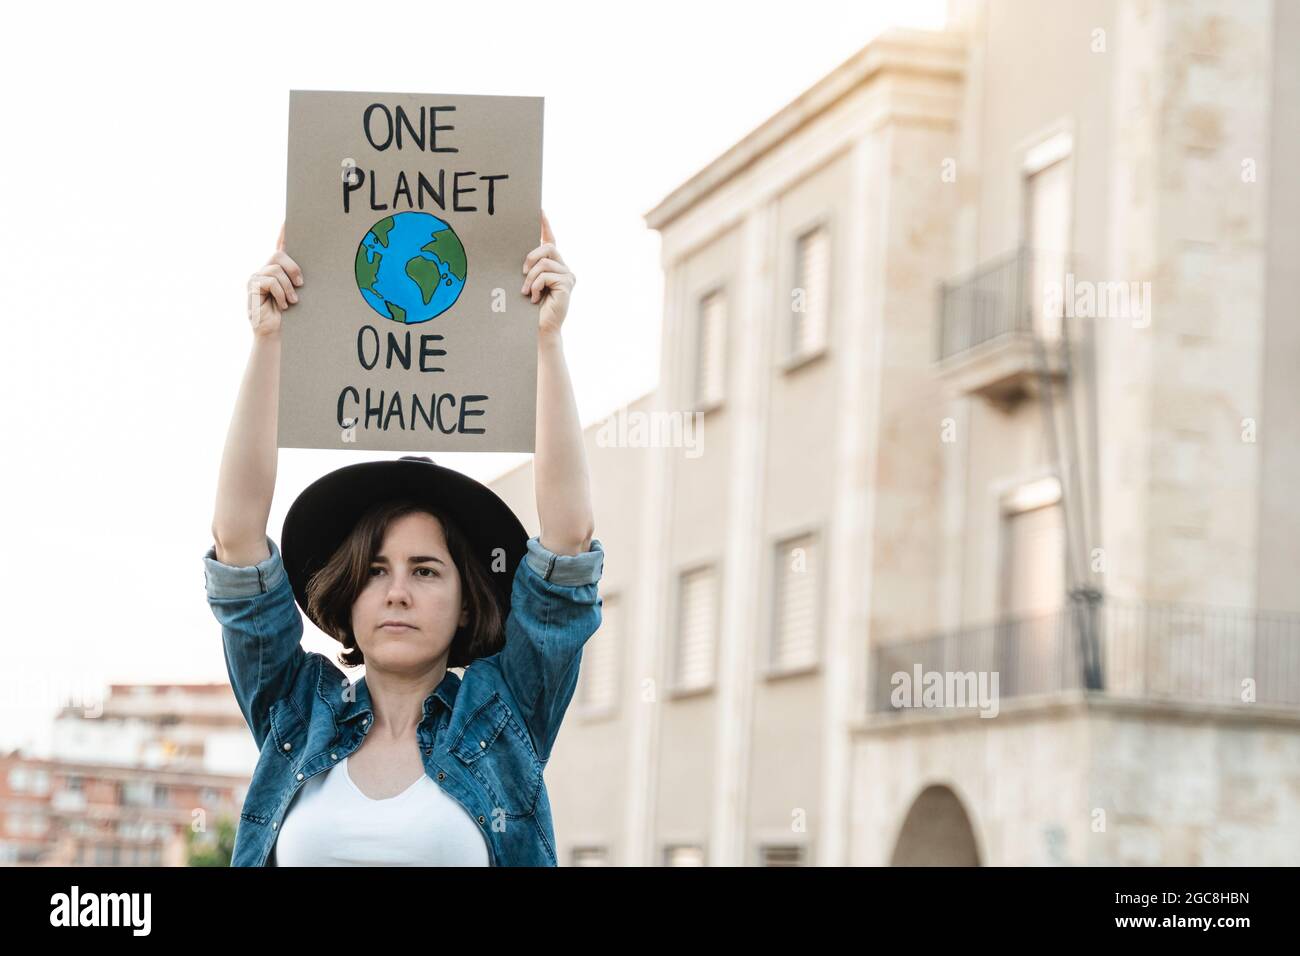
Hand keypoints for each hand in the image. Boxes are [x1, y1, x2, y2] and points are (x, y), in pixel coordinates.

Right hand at [247, 221, 303, 337]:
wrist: (275, 333)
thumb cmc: (290, 316)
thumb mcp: (297, 294)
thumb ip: (298, 280)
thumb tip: (308, 273)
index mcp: (278, 270)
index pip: (280, 246)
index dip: (284, 232)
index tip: (289, 218)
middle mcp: (265, 270)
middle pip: (279, 255)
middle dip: (293, 268)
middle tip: (301, 284)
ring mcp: (257, 277)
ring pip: (276, 270)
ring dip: (288, 288)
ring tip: (291, 302)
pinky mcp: (252, 286)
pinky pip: (270, 282)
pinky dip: (280, 294)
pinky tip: (282, 304)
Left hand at [521, 209, 575, 336]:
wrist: (539, 329)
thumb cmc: (529, 308)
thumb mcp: (527, 282)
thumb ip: (527, 267)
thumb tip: (518, 256)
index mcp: (552, 265)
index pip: (550, 239)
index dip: (545, 224)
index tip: (538, 208)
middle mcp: (563, 267)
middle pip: (548, 247)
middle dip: (531, 256)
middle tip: (522, 272)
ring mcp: (567, 275)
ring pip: (545, 262)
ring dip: (531, 277)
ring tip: (527, 292)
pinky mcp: (567, 284)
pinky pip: (546, 275)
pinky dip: (536, 286)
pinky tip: (535, 298)